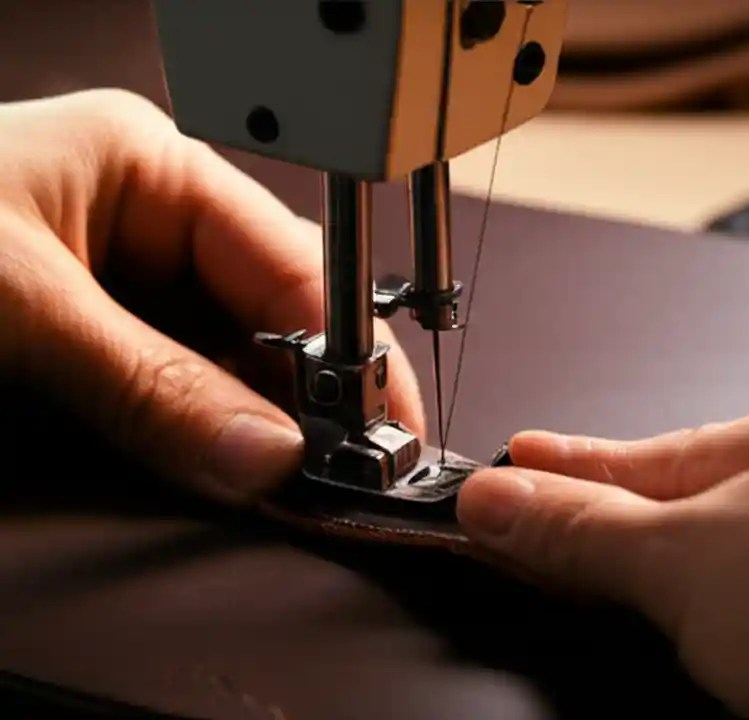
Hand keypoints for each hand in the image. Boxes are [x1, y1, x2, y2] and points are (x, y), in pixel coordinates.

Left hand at [0, 89, 423, 502]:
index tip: (378, 429)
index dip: (345, 347)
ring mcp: (113, 292)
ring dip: (254, 428)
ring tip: (291, 483)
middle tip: (340, 473)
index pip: (291, 260)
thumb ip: (149, 383)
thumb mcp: (16, 305)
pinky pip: (172, 401)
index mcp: (146, 166)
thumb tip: (267, 453)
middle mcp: (139, 227)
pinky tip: (224, 474)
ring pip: (224, 368)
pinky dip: (201, 444)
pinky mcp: (81, 352)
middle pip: (267, 319)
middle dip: (305, 397)